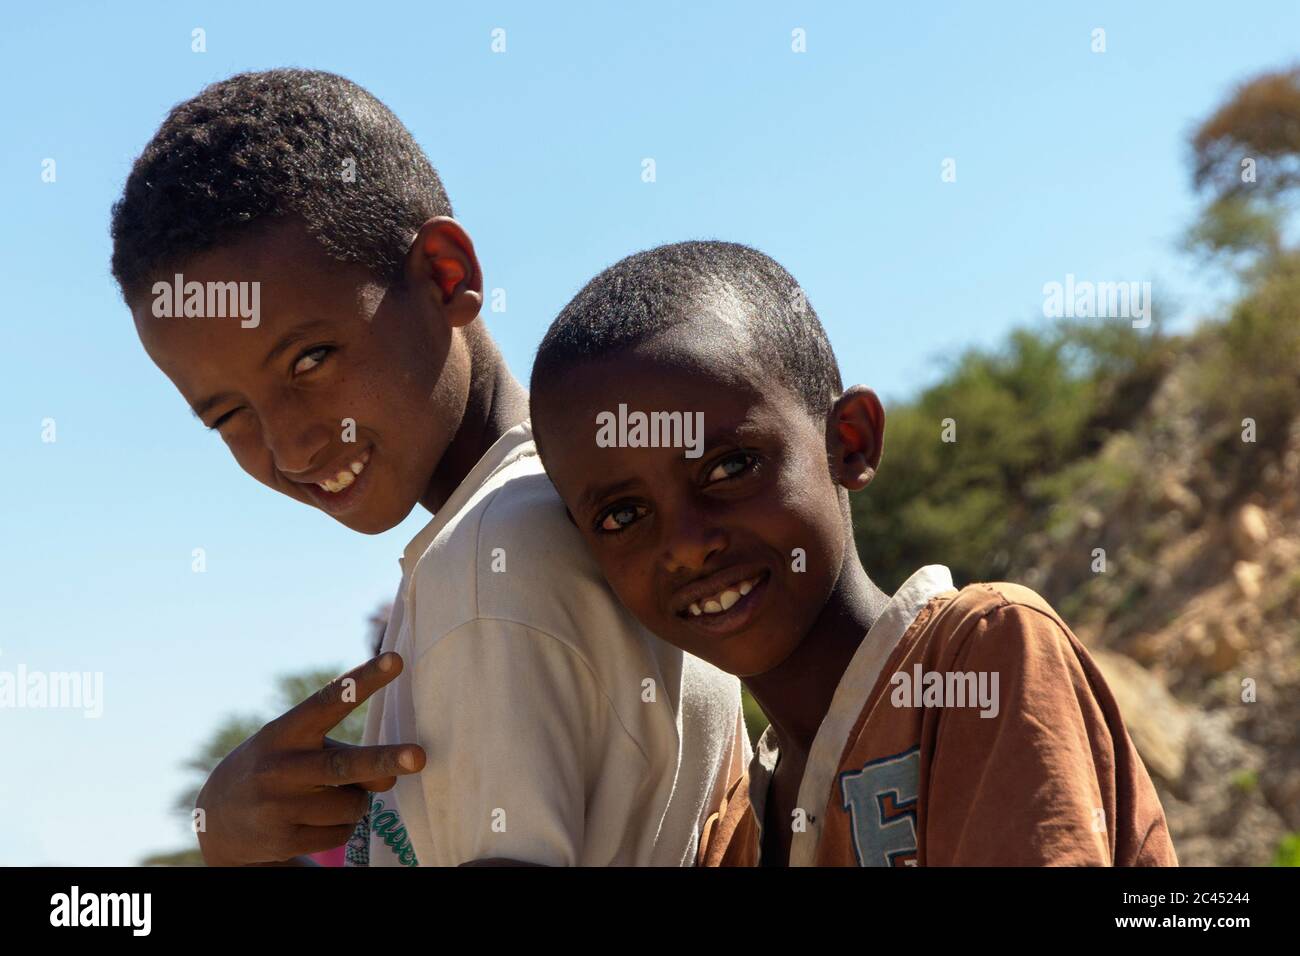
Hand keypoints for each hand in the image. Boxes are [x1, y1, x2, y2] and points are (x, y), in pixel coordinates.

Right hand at [194, 652, 425, 865]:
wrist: (218, 820)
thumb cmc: (278, 772)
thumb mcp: (302, 752)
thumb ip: (347, 758)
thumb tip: (390, 780)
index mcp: (285, 732)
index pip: (328, 701)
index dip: (363, 681)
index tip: (396, 660)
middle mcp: (279, 768)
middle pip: (343, 766)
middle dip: (384, 761)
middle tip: (419, 756)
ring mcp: (278, 807)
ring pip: (352, 805)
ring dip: (356, 803)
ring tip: (326, 799)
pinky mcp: (281, 840)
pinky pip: (340, 833)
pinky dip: (340, 827)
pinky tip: (311, 822)